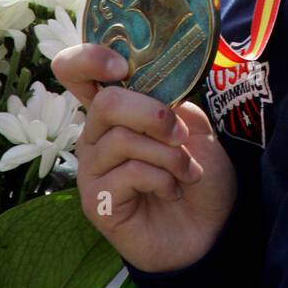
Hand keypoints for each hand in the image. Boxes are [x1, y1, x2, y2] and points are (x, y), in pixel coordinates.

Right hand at [52, 43, 236, 272]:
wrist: (211, 228)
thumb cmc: (198, 173)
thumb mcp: (194, 127)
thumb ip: (170, 102)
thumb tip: (154, 92)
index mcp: (116, 110)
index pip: (76, 71)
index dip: (89, 58)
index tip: (122, 65)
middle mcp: (95, 136)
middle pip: (107, 103)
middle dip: (153, 114)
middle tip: (180, 135)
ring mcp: (92, 170)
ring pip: (123, 140)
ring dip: (168, 154)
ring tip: (188, 171)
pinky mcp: (96, 202)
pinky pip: (129, 173)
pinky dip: (162, 178)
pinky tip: (173, 192)